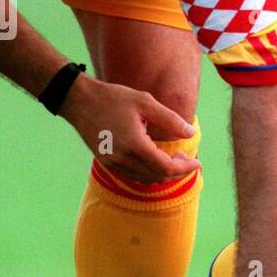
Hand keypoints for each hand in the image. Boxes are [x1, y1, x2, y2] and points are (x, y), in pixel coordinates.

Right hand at [60, 75, 198, 183]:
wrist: (78, 100)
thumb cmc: (113, 98)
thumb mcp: (145, 102)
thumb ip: (170, 119)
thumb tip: (190, 134)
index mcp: (135, 145)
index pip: (166, 168)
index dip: (185, 169)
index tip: (197, 163)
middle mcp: (123, 159)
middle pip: (158, 176)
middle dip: (177, 172)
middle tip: (188, 160)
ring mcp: (112, 163)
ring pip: (145, 179)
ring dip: (163, 174)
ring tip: (174, 160)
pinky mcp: (106, 162)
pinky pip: (132, 176)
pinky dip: (148, 173)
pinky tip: (154, 161)